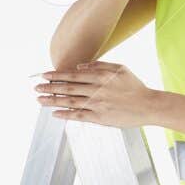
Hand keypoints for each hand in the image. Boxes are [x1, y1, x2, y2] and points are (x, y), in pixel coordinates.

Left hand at [34, 61, 154, 127]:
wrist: (148, 106)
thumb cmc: (135, 86)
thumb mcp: (120, 69)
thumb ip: (99, 65)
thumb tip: (80, 66)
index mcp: (100, 77)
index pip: (72, 75)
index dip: (56, 75)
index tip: (44, 75)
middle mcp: (96, 90)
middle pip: (67, 88)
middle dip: (49, 88)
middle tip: (36, 88)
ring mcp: (97, 105)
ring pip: (70, 102)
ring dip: (53, 101)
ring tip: (39, 100)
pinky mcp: (100, 118)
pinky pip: (79, 116)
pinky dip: (66, 115)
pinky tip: (55, 114)